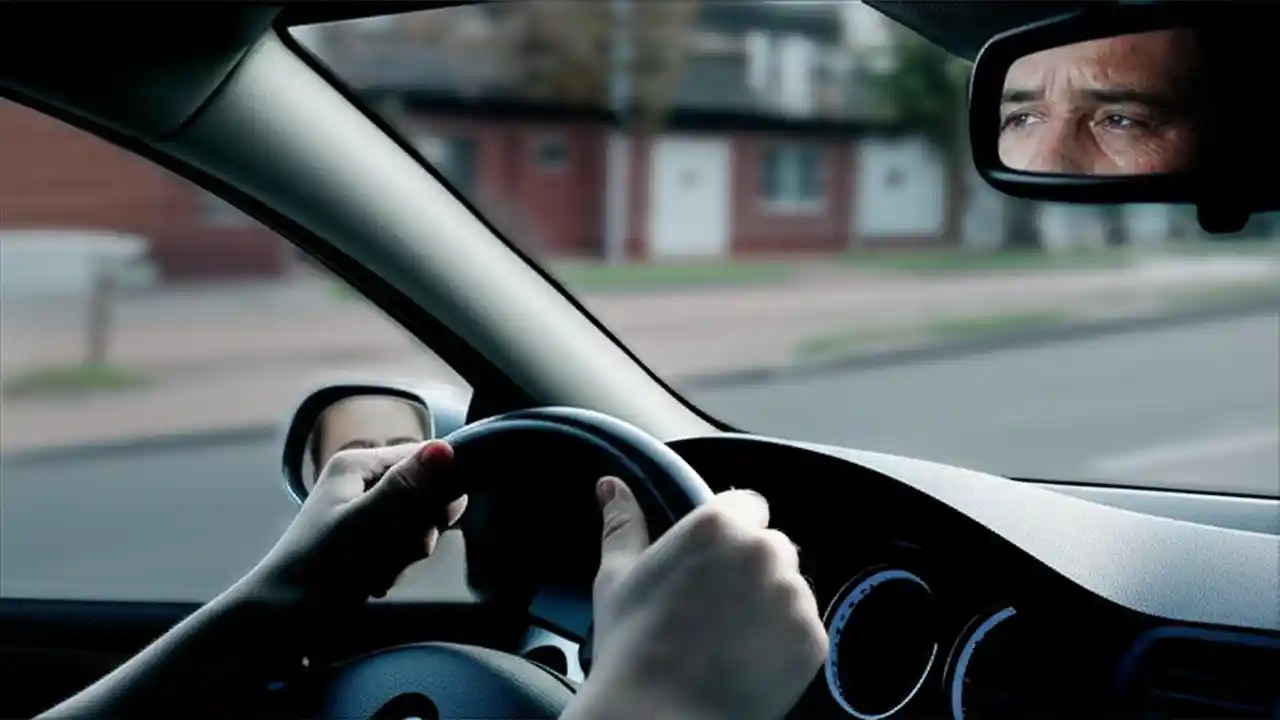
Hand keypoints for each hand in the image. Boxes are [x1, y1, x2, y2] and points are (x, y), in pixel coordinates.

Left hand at [240, 439, 466, 609]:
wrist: (281, 623)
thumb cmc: (322, 568)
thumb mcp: (370, 523)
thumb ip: (408, 486)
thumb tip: (447, 448)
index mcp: (356, 464)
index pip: (424, 457)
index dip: (437, 489)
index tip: (435, 521)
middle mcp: (359, 482)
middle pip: (423, 493)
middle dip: (419, 529)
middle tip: (396, 551)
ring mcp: (361, 512)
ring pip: (416, 524)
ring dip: (405, 553)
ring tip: (378, 571)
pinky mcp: (363, 541)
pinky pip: (400, 546)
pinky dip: (393, 566)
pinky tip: (373, 581)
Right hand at [567, 478, 826, 719]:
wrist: (661, 717)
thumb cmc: (632, 646)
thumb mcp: (617, 577)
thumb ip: (622, 523)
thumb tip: (612, 484)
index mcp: (717, 525)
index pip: (746, 506)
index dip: (728, 533)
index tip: (708, 563)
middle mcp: (764, 551)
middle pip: (770, 544)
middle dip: (750, 567)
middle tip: (714, 604)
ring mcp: (793, 596)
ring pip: (789, 585)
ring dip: (768, 602)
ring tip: (728, 636)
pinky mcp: (813, 638)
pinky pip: (802, 626)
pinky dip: (782, 640)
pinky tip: (746, 658)